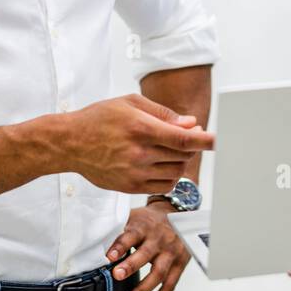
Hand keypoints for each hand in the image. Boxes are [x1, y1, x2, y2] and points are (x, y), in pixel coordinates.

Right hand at [47, 94, 212, 193]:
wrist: (70, 143)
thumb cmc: (99, 118)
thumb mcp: (130, 103)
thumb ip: (163, 114)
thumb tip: (190, 124)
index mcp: (140, 128)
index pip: (182, 138)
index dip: (205, 140)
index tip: (220, 140)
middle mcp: (138, 153)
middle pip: (183, 155)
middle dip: (191, 145)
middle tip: (186, 135)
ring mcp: (134, 173)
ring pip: (176, 172)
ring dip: (181, 160)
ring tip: (168, 148)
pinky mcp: (130, 187)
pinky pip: (163, 186)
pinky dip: (170, 175)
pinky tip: (161, 163)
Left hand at [105, 201, 190, 290]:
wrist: (174, 214)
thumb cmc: (148, 221)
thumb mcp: (133, 218)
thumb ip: (118, 231)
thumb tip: (94, 245)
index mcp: (144, 226)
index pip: (131, 235)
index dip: (121, 245)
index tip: (109, 256)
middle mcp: (159, 239)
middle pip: (146, 253)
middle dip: (131, 266)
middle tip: (117, 276)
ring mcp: (171, 253)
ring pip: (159, 273)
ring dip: (144, 290)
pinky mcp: (179, 265)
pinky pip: (170, 285)